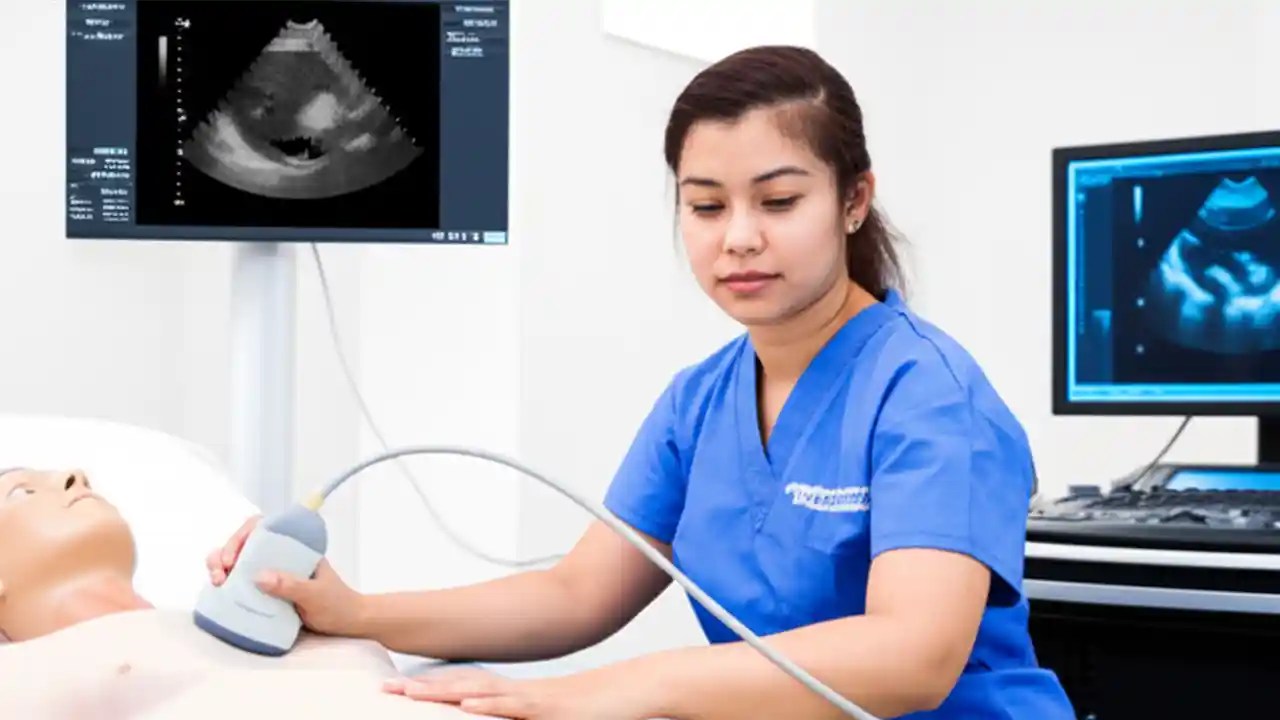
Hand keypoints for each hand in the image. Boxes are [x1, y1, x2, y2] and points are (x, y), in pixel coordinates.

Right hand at [204, 515, 365, 636]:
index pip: (261, 528)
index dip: (241, 537)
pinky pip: (242, 583)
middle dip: (224, 554)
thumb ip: (291, 585)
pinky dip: (227, 585)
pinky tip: (220, 593)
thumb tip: (258, 576)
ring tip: (217, 583)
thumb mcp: (315, 595)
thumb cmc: (337, 605)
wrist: (349, 623)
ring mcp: (272, 573)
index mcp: (293, 547)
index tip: (232, 558)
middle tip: (219, 575)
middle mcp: (280, 556)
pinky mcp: (267, 592)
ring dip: (221, 568)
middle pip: (244, 544)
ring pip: (239, 562)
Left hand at [382, 666, 653, 718]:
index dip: (433, 690)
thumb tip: (497, 717)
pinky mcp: (554, 709)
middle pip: (463, 688)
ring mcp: (537, 699)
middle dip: (422, 689)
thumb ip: (531, 718)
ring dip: (442, 693)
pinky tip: (466, 702)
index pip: (468, 691)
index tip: (399, 690)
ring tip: (407, 692)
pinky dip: (490, 703)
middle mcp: (522, 694)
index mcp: (520, 698)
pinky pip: (516, 706)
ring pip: (481, 693)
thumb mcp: (559, 718)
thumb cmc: (606, 708)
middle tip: (384, 688)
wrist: (643, 688)